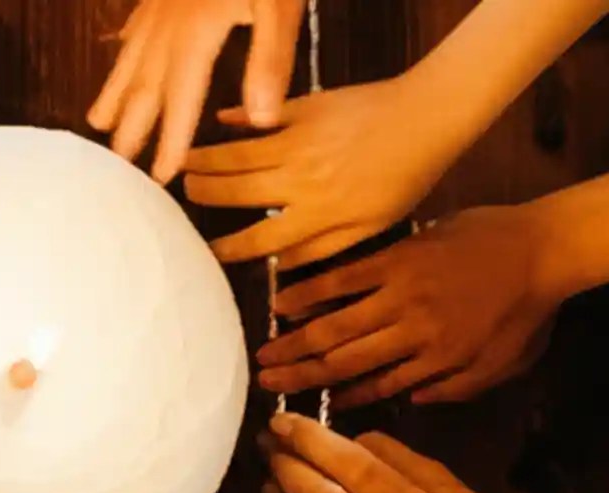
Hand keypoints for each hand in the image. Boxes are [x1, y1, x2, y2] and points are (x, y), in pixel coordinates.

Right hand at [88, 0, 304, 182]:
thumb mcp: (280, 6)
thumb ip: (268, 62)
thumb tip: (259, 121)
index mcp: (194, 38)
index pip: (178, 105)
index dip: (168, 145)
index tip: (158, 181)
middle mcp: (166, 28)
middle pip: (142, 90)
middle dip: (129, 132)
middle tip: (114, 171)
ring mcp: (159, 6)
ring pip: (128, 59)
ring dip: (115, 95)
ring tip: (99, 125)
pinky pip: (134, 25)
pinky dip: (123, 48)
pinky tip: (122, 53)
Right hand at [185, 76, 460, 267]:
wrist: (427, 120)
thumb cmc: (403, 178)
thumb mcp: (369, 227)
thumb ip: (321, 247)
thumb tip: (279, 265)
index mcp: (316, 215)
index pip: (257, 240)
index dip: (225, 250)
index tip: (203, 254)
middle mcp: (299, 180)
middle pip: (234, 192)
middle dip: (202, 195)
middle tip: (181, 194)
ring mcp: (297, 141)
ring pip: (236, 155)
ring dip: (204, 159)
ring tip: (182, 163)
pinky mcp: (302, 109)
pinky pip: (260, 117)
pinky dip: (236, 119)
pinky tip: (218, 122)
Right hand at [256, 206, 560, 406]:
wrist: (542, 248)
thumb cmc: (527, 310)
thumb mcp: (502, 365)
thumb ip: (454, 387)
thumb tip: (409, 399)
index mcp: (436, 360)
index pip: (376, 386)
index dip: (338, 400)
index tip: (307, 410)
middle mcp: (410, 332)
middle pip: (344, 360)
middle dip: (300, 376)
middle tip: (262, 384)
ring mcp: (400, 293)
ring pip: (336, 325)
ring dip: (296, 342)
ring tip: (262, 354)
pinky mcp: (395, 258)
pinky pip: (344, 278)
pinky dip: (310, 291)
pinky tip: (282, 303)